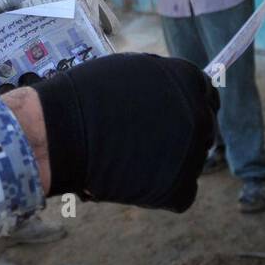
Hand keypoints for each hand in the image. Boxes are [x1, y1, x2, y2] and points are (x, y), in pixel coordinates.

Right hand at [29, 53, 218, 211]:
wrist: (58, 133)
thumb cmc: (84, 97)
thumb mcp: (131, 71)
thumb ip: (162, 83)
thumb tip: (174, 96)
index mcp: (189, 81)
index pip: (205, 97)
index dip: (188, 108)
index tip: (174, 120)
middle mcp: (199, 114)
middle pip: (202, 130)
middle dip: (181, 137)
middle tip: (146, 144)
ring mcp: (192, 153)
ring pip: (189, 163)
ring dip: (167, 164)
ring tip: (128, 160)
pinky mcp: (179, 188)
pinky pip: (180, 193)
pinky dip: (159, 192)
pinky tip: (132, 180)